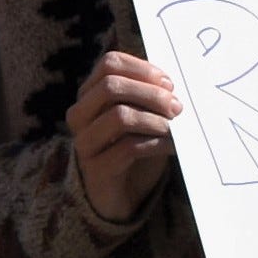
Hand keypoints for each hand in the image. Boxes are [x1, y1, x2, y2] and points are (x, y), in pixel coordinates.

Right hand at [66, 48, 182, 223]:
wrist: (122, 194)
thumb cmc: (135, 147)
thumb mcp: (142, 114)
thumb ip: (150, 95)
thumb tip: (169, 85)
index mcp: (89, 95)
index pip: (109, 64)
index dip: (143, 69)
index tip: (169, 84)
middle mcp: (80, 115)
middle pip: (111, 86)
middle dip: (151, 94)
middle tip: (177, 107)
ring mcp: (84, 142)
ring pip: (120, 116)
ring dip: (155, 120)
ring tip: (175, 129)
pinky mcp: (95, 168)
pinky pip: (128, 148)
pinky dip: (157, 144)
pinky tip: (174, 147)